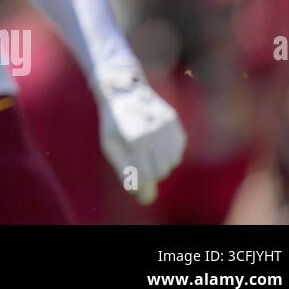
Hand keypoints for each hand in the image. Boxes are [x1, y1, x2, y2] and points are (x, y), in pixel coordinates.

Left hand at [95, 63, 186, 203]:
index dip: (144, 189)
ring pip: (172, 163)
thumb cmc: (113, 123)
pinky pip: (178, 150)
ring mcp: (167, 127)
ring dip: (159, 163)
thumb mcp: (110, 147)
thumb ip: (125, 171)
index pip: (146, 176)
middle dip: (149, 174)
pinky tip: (155, 143)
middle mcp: (154, 132)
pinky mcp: (175, 123)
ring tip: (145, 152)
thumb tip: (141, 194)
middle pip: (160, 172)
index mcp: (135, 139)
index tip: (142, 197)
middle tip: (137, 165)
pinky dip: (168, 153)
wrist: (123, 91)